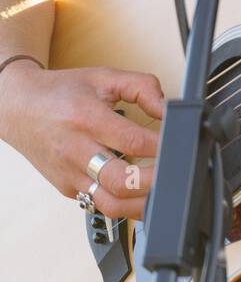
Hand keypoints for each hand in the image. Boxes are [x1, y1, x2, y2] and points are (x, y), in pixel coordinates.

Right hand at [0, 63, 164, 221]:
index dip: (162, 146)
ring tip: (161, 193)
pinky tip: (138, 193)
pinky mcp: (67, 189)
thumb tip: (168, 108)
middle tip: (175, 174)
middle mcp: (76, 150)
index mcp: (86, 118)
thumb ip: (142, 86)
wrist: (19, 107)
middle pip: (119, 181)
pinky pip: (98, 203)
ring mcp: (70, 174)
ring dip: (140, 204)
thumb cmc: (61, 92)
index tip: (180, 145)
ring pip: (108, 204)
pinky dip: (122, 201)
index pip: (132, 140)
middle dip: (154, 182)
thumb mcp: (104, 77)